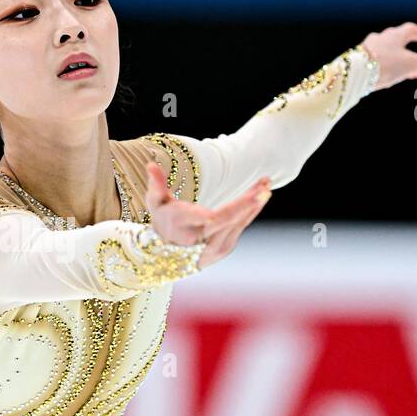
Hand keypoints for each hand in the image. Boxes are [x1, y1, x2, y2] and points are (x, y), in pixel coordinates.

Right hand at [144, 162, 270, 269]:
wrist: (168, 252)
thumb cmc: (163, 219)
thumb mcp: (155, 202)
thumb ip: (156, 183)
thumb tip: (150, 164)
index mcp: (181, 226)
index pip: (198, 220)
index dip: (210, 217)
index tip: (219, 212)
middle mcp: (199, 239)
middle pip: (225, 221)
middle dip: (244, 204)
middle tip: (262, 189)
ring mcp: (213, 246)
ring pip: (237, 222)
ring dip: (254, 202)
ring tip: (266, 182)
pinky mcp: (225, 247)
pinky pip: (241, 226)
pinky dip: (252, 210)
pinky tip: (262, 194)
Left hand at [359, 22, 416, 89]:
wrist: (353, 76)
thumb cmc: (383, 66)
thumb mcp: (411, 65)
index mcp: (394, 35)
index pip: (411, 30)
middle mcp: (381, 40)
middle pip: (404, 49)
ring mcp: (369, 51)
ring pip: (392, 58)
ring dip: (406, 68)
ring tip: (415, 79)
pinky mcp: (360, 63)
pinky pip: (380, 64)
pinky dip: (390, 70)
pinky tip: (389, 80)